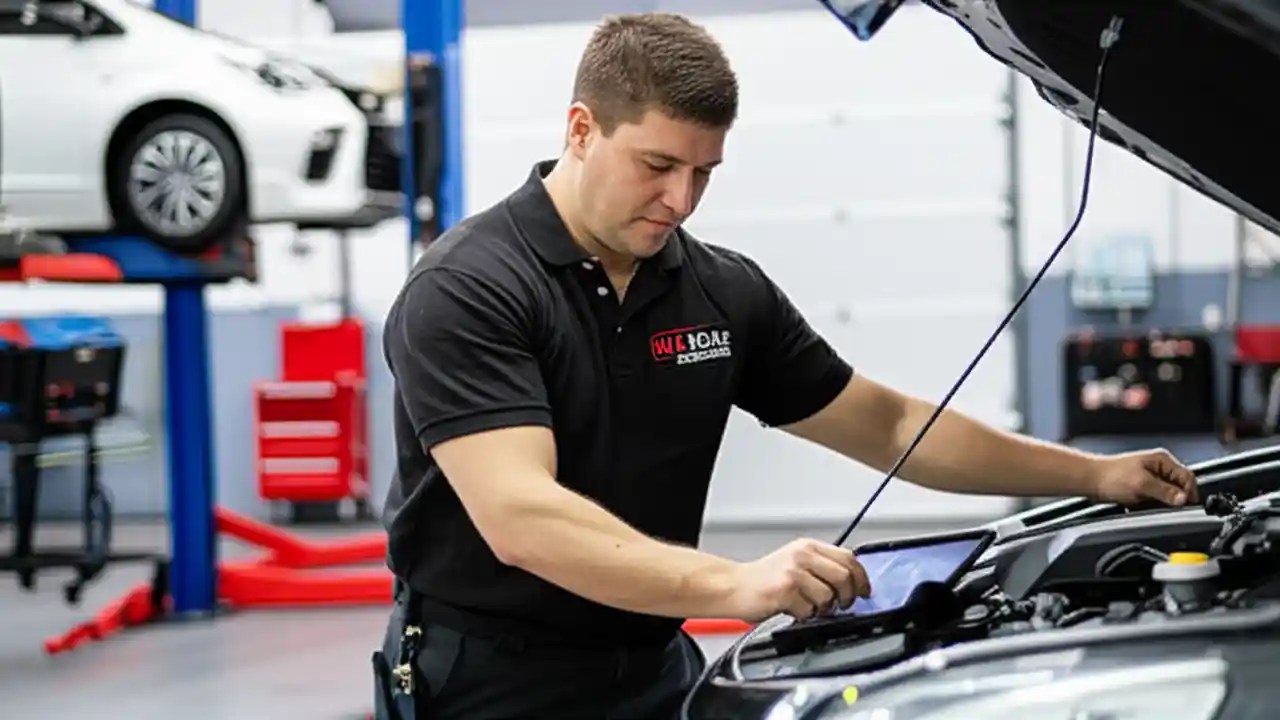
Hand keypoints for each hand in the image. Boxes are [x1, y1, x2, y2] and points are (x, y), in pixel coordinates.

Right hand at [727, 538, 871, 622]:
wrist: (734, 586)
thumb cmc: (763, 579)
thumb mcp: (795, 562)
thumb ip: (822, 566)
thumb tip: (854, 581)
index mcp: (808, 546)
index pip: (849, 558)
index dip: (862, 578)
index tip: (864, 591)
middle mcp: (802, 555)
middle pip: (844, 577)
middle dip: (847, 597)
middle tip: (840, 605)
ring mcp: (793, 572)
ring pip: (828, 596)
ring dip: (822, 609)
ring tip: (808, 607)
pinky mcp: (785, 591)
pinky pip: (809, 610)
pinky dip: (804, 615)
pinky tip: (793, 609)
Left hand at [1088, 448, 1198, 506]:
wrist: (1089, 481)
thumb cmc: (1110, 476)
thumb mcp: (1142, 484)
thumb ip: (1165, 492)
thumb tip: (1183, 499)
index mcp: (1162, 460)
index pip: (1188, 477)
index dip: (1190, 493)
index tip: (1187, 507)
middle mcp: (1158, 468)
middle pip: (1179, 488)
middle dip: (1174, 500)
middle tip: (1165, 508)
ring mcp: (1151, 479)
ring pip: (1168, 496)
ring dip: (1161, 504)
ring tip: (1148, 505)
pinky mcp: (1143, 489)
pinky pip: (1155, 501)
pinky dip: (1151, 506)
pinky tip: (1141, 507)